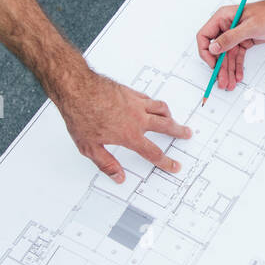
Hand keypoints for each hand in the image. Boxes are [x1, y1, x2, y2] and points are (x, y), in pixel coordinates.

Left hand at [55, 72, 191, 182]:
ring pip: (160, 108)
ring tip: (172, 119)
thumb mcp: (89, 147)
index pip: (153, 153)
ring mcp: (135, 103)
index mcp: (129, 135)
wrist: (77, 88)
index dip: (166, 162)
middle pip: (166, 126)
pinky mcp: (129, 92)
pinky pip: (148, 98)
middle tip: (187, 134)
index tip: (174, 166)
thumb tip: (118, 177)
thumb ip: (106, 164)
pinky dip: (153, 103)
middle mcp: (137, 118)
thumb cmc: (80, 115)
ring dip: (169, 115)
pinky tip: (151, 104)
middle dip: (178, 132)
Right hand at [196, 0, 264, 90]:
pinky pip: (237, 56)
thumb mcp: (250, 27)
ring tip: (230, 83)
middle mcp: (227, 26)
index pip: (205, 36)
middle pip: (217, 50)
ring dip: (228, 70)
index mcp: (223, 17)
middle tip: (222, 81)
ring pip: (228, 56)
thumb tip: (214, 48)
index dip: (206, 52)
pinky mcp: (245, 40)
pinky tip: (238, 75)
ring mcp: (236, 34)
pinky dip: (237, 66)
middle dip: (220, 67)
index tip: (212, 64)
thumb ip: (230, 38)